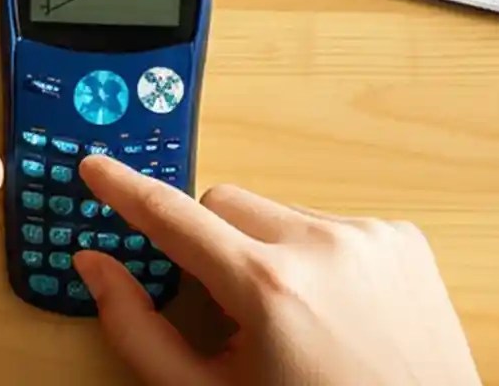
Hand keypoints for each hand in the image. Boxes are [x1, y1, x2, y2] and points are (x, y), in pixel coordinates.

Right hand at [72, 156, 480, 385]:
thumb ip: (138, 329)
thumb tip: (94, 266)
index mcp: (269, 287)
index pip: (174, 217)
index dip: (125, 190)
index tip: (94, 168)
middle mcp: (323, 245)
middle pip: (224, 204)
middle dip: (209, 245)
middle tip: (226, 313)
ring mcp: (370, 236)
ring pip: (277, 213)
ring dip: (265, 252)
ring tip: (294, 322)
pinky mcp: (404, 238)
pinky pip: (329, 224)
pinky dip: (314, 258)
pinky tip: (334, 312)